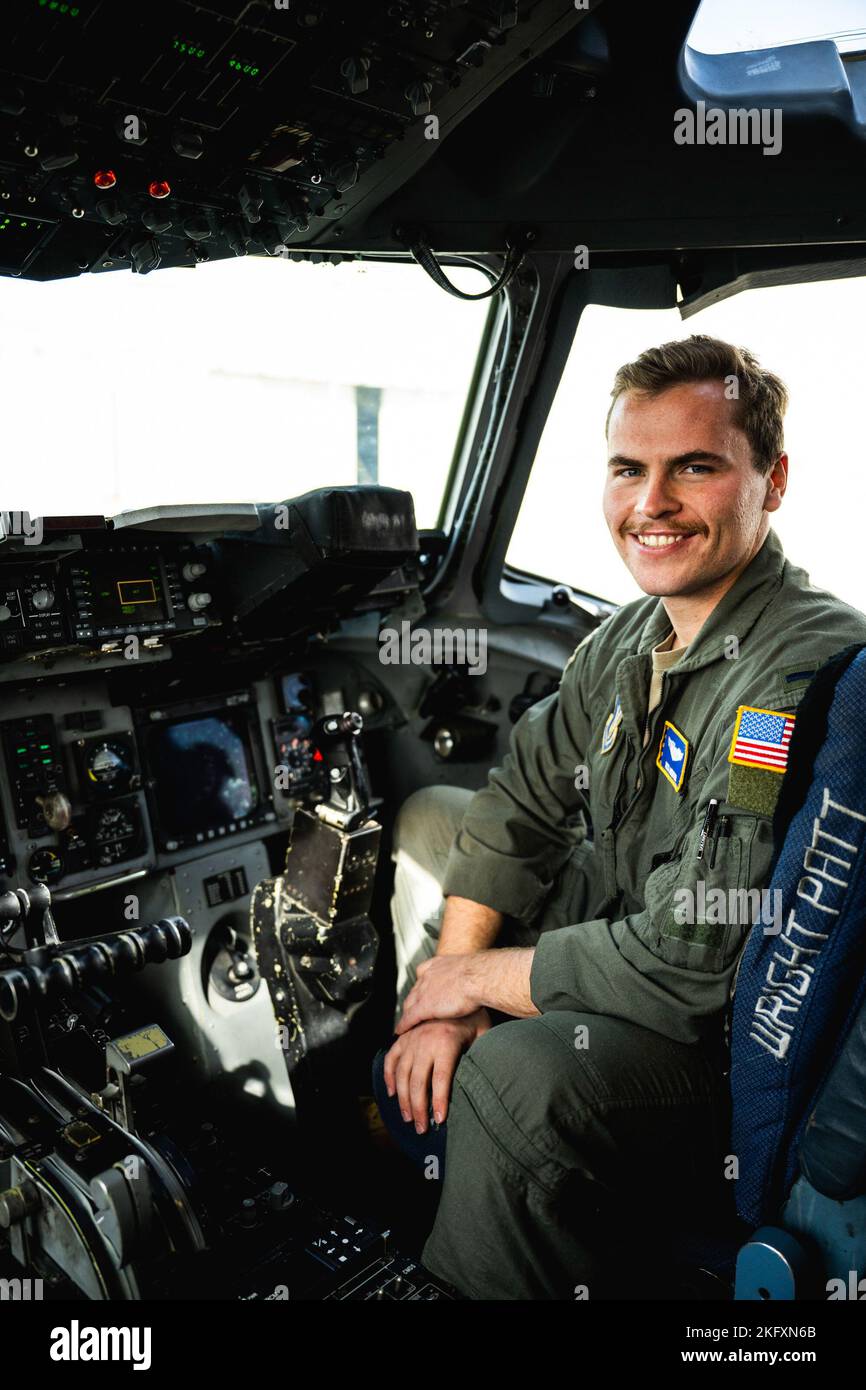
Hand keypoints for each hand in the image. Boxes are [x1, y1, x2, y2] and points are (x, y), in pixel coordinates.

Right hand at [384, 1009, 490, 1131]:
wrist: (460, 986)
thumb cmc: (474, 1013)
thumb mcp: (483, 1033)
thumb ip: (481, 1054)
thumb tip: (486, 1078)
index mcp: (444, 1042)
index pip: (440, 1079)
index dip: (439, 1101)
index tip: (440, 1120)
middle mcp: (424, 1042)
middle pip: (418, 1083)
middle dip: (419, 1109)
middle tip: (422, 1128)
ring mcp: (412, 1039)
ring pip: (402, 1075)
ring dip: (403, 1099)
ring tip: (408, 1117)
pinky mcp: (405, 1037)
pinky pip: (391, 1059)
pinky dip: (389, 1076)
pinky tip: (392, 1092)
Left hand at [395, 953, 480, 1034]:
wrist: (478, 977)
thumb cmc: (481, 973)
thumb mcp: (472, 968)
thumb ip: (469, 974)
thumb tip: (479, 979)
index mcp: (439, 965)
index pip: (422, 972)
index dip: (422, 984)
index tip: (422, 989)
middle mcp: (428, 976)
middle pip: (415, 990)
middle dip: (413, 1000)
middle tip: (413, 1008)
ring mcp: (424, 992)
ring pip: (410, 1004)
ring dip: (407, 1013)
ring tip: (406, 1021)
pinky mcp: (424, 1007)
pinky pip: (409, 1017)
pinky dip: (404, 1024)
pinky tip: (400, 1030)